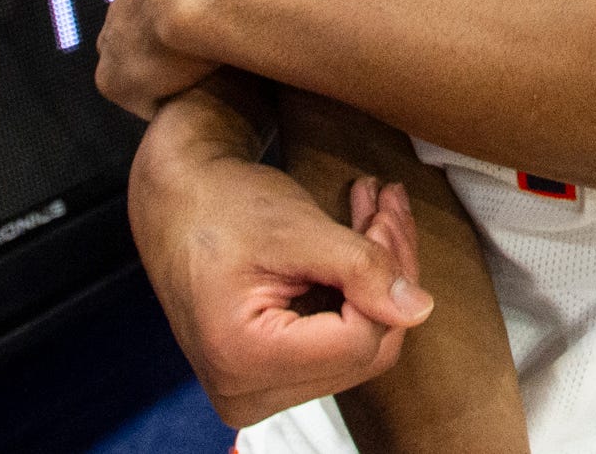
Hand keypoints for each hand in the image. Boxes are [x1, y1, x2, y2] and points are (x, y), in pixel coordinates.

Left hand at [100, 0, 244, 117]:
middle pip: (141, 16)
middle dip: (166, 25)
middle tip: (206, 37)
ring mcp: (115, 40)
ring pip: (141, 57)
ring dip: (166, 64)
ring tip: (206, 70)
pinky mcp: (117, 80)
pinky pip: (144, 95)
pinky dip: (168, 95)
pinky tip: (199, 92)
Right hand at [131, 136, 432, 428]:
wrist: (175, 202)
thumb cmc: (222, 206)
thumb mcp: (297, 228)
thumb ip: (362, 269)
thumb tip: (420, 310)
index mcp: (243, 358)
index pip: (360, 340)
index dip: (386, 279)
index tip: (384, 214)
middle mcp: (246, 393)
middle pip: (365, 348)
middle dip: (389, 273)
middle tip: (386, 207)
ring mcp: (256, 390)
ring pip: (360, 344)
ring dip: (378, 276)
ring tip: (376, 211)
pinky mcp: (268, 376)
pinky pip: (339, 340)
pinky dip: (357, 289)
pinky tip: (361, 235)